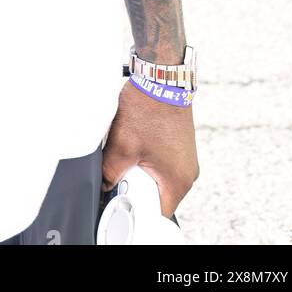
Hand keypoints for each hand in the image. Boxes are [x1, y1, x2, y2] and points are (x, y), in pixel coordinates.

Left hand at [103, 79, 198, 216]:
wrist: (161, 77)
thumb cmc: (147, 109)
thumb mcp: (121, 146)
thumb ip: (110, 173)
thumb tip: (104, 186)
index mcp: (178, 181)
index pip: (157, 214)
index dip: (136, 211)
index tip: (121, 202)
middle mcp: (187, 174)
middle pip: (158, 198)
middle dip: (136, 191)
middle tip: (120, 177)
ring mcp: (185, 160)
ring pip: (158, 180)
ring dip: (141, 174)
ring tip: (128, 157)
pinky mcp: (179, 148)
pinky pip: (162, 166)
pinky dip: (147, 162)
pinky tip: (135, 147)